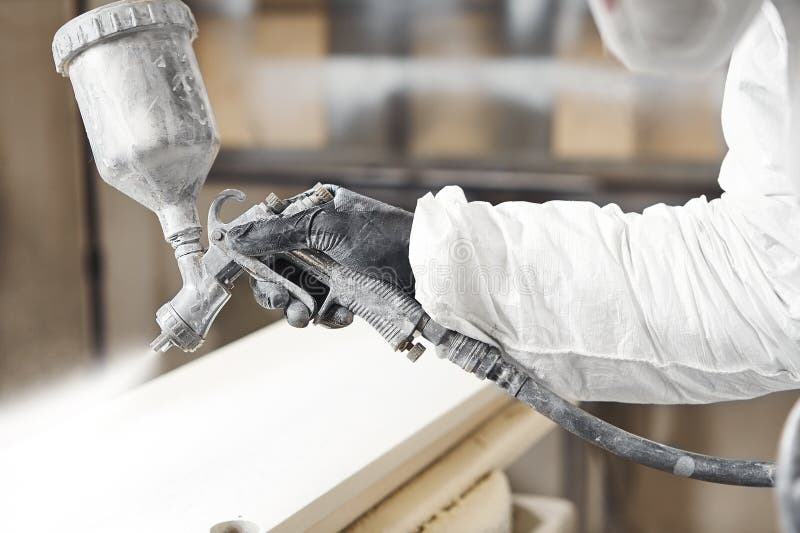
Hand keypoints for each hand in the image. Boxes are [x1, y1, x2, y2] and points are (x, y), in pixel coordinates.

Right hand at [226, 185, 413, 327]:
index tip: (246, 273)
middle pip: (277, 268)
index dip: (253, 255)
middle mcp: (319, 239)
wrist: (429, 269)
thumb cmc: (380, 236)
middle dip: (274, 289)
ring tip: (306, 318)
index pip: (268, 233)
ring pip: (297, 294)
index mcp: (312, 212)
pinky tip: (344, 315)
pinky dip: (328, 316)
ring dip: (297, 309)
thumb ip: (278, 232)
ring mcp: (334, 268)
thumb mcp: (325, 227)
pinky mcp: (350, 293)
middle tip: (280, 301)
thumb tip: (231, 236)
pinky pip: (323, 309)